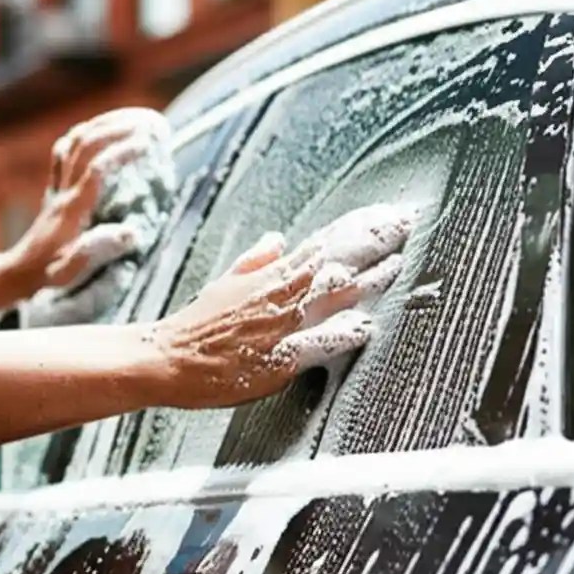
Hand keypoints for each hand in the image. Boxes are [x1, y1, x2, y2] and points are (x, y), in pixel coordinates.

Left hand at [0, 108, 168, 299]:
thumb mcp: (69, 273)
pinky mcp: (56, 187)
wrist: (17, 274)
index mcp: (71, 210)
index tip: (148, 143)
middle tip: (151, 122)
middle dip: (118, 128)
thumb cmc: (46, 277)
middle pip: (86, 145)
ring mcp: (58, 186)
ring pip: (76, 141)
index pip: (96, 170)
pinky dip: (87, 134)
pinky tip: (103, 130)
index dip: (121, 153)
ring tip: (134, 118)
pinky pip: (67, 150)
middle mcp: (63, 192)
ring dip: (104, 124)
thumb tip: (132, 233)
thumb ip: (96, 253)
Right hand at [148, 203, 414, 408]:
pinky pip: (312, 346)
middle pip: (335, 261)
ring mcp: (280, 325)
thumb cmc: (197, 324)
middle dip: (372, 242)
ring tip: (397, 265)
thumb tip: (277, 239)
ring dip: (366, 281)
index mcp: (272, 276)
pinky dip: (337, 334)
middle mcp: (280, 294)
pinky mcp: (274, 360)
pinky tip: (364, 327)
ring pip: (331, 297)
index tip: (388, 212)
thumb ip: (256, 261)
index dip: (358, 227)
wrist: (166, 357)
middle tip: (406, 223)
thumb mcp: (227, 282)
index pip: (324, 243)